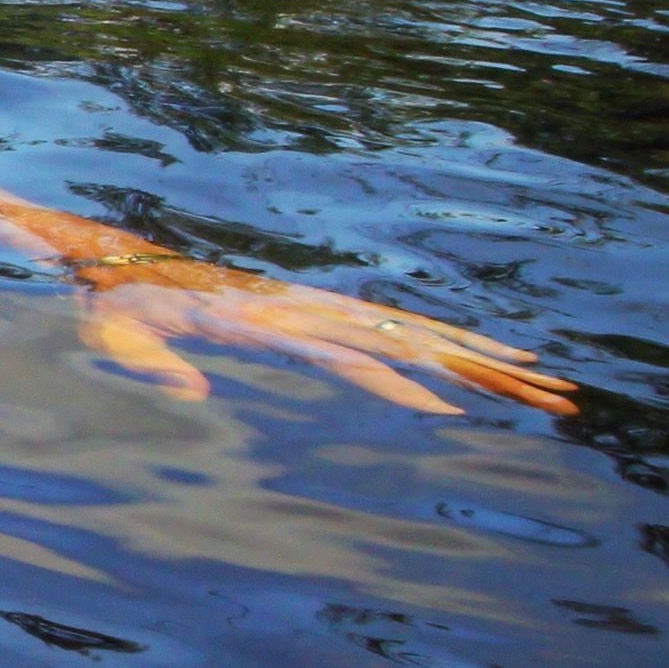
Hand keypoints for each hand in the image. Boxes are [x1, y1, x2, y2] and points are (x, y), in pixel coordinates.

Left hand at [61, 249, 575, 415]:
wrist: (116, 259)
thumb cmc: (115, 307)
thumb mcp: (121, 337)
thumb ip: (151, 362)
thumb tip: (191, 392)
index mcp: (265, 322)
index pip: (348, 356)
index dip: (399, 383)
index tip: (454, 408)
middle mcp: (304, 309)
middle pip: (408, 341)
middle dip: (482, 371)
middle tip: (554, 398)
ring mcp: (315, 307)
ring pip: (415, 332)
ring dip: (485, 358)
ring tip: (552, 385)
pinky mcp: (316, 310)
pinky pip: (394, 327)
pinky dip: (445, 341)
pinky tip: (488, 359)